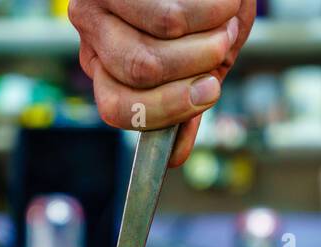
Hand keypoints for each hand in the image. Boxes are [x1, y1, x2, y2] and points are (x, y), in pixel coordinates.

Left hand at [68, 0, 254, 165]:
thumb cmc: (205, 12)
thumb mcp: (199, 62)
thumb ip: (186, 104)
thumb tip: (175, 157)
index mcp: (107, 70)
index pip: (118, 108)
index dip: (168, 109)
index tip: (211, 91)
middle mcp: (93, 37)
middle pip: (139, 74)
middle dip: (195, 67)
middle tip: (223, 48)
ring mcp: (98, 4)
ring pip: (154, 46)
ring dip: (208, 38)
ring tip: (227, 18)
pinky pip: (170, 16)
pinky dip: (211, 12)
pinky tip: (224, 1)